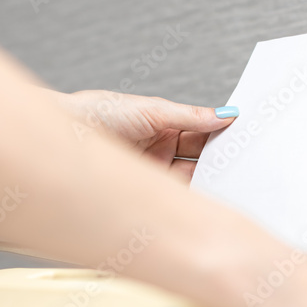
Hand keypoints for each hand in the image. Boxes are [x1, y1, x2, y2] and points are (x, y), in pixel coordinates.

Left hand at [56, 90, 237, 182]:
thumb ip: (190, 116)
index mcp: (163, 125)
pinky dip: (190, 196)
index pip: (201, 132)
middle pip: (199, 158)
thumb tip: (224, 114)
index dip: (221, 135)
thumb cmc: (95, 114)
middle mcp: (159, 149)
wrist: (64, 134)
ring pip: (190, 178)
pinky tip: (203, 195)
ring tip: (226, 179)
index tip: (242, 137)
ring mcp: (152, 171)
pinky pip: (175, 195)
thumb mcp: (151, 110)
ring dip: (207, 179)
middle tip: (240, 162)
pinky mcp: (145, 191)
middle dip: (219, 160)